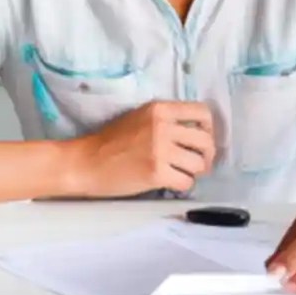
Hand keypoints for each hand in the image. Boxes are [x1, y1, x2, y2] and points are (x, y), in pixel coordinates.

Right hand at [69, 101, 215, 197]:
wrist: (86, 162)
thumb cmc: (110, 141)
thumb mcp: (139, 117)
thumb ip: (166, 120)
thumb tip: (195, 133)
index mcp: (159, 109)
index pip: (203, 112)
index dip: (209, 129)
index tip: (201, 140)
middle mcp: (163, 126)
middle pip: (206, 141)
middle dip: (206, 155)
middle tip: (196, 163)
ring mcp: (160, 150)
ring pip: (199, 163)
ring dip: (193, 172)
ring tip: (180, 173)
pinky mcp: (156, 173)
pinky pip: (186, 182)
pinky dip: (182, 185)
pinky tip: (170, 183)